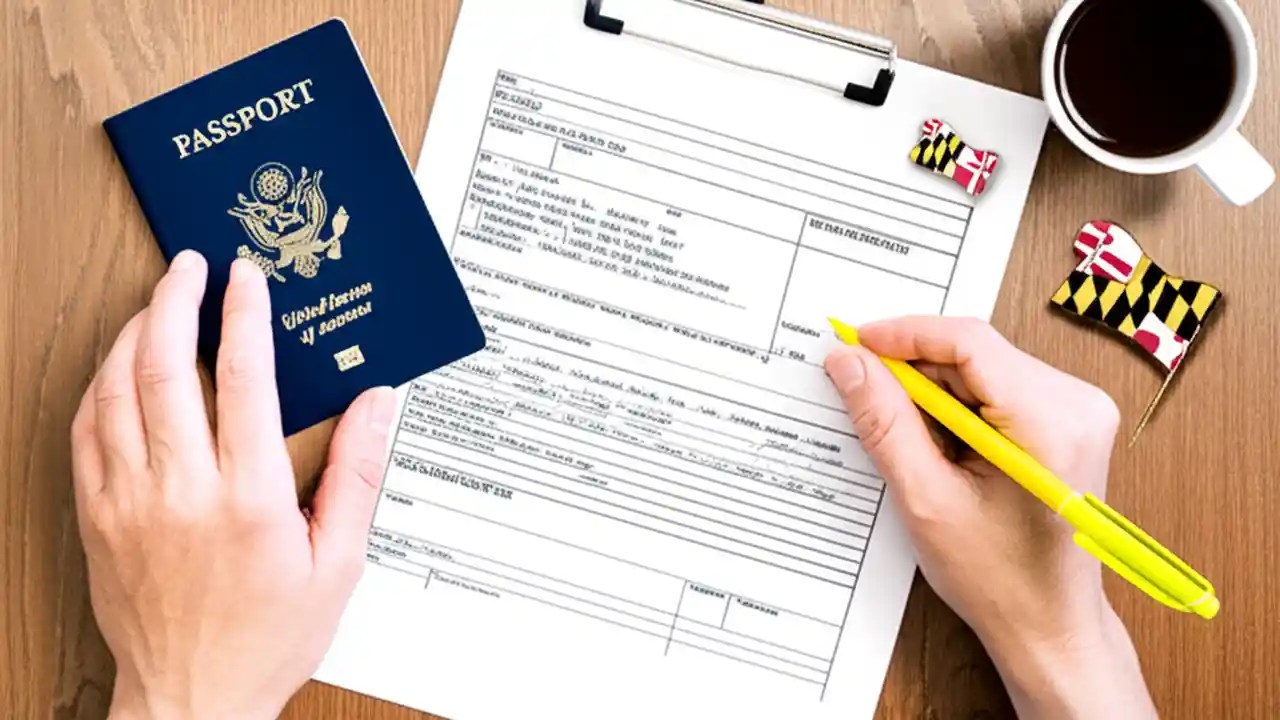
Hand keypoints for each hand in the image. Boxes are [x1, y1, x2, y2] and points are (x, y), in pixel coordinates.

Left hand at [71, 252, 396, 718]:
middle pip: (166, 367)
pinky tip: (119, 369)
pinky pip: (84, 432)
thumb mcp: (337, 562)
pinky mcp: (97, 517)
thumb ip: (357, 473)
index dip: (245, 315)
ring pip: (115, 390)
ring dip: (134, 334)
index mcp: (248, 498)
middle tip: (189, 266)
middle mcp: (181, 491)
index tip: (247, 277)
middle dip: (176, 300)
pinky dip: (99, 386)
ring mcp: (128, 502)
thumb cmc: (266, 638)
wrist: (190, 700)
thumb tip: (376, 405)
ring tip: (157, 304)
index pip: (244, 378)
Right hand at [825, 317, 1156, 718]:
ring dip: (935, 390)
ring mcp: (1079, 409)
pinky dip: (958, 404)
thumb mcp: (927, 500)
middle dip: (914, 368)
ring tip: (913, 443)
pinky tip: (941, 446)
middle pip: (975, 351)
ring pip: (983, 366)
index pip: (970, 341)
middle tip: (865, 396)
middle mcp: (1077, 404)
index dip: (905, 334)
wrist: (1050, 624)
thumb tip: (849, 363)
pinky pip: (999, 386)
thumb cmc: (1000, 579)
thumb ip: (885, 423)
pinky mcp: (1069, 419)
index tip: (856, 343)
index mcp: (1052, 422)